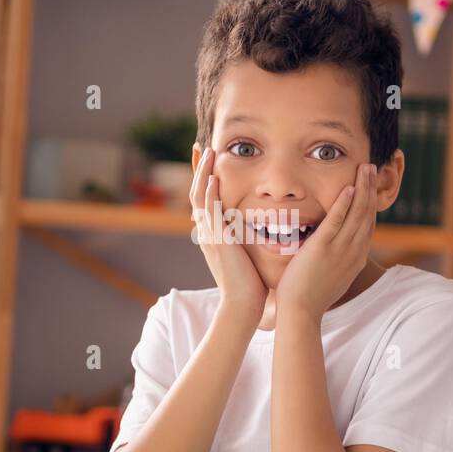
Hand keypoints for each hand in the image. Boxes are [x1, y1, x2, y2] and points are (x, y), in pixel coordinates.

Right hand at [190, 147, 266, 326]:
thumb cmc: (249, 283)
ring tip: (208, 152)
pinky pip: (210, 213)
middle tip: (200, 147)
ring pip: (200, 197)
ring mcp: (210, 236)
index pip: (205, 198)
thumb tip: (255, 225)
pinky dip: (210, 194)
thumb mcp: (245, 253)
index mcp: (214, 233)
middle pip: (197, 192)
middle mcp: (207, 232)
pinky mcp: (218, 242)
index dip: (205, 177)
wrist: (243, 305)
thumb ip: (245, 237)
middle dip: (199, 169)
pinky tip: (212, 179)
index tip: (208, 158)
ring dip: (203, 173)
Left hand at [275, 162, 376, 321]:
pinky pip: (337, 221)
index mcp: (356, 258)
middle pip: (367, 214)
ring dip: (362, 188)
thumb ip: (336, 260)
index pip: (368, 225)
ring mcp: (340, 250)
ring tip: (365, 168)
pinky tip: (348, 188)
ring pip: (357, 213)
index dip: (371, 203)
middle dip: (371, 189)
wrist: (301, 311)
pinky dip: (344, 204)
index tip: (370, 186)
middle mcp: (353, 252)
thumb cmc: (311, 297)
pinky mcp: (323, 248)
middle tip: (372, 167)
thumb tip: (333, 251)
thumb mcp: (332, 276)